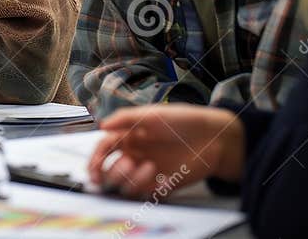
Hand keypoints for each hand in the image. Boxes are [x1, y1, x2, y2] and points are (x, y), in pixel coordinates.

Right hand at [87, 104, 244, 198]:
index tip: (95, 169)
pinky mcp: (161, 184)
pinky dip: (151, 190)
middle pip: (110, 171)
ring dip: (132, 180)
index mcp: (128, 136)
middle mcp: (134, 154)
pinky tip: (164, 179)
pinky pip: (147, 195)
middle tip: (128, 164)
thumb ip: (124, 118)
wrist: (212, 137)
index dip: (96, 159)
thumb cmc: (181, 121)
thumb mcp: (150, 113)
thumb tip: (101, 126)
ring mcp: (147, 171)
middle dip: (114, 172)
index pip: (103, 150)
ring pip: (126, 186)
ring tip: (150, 168)